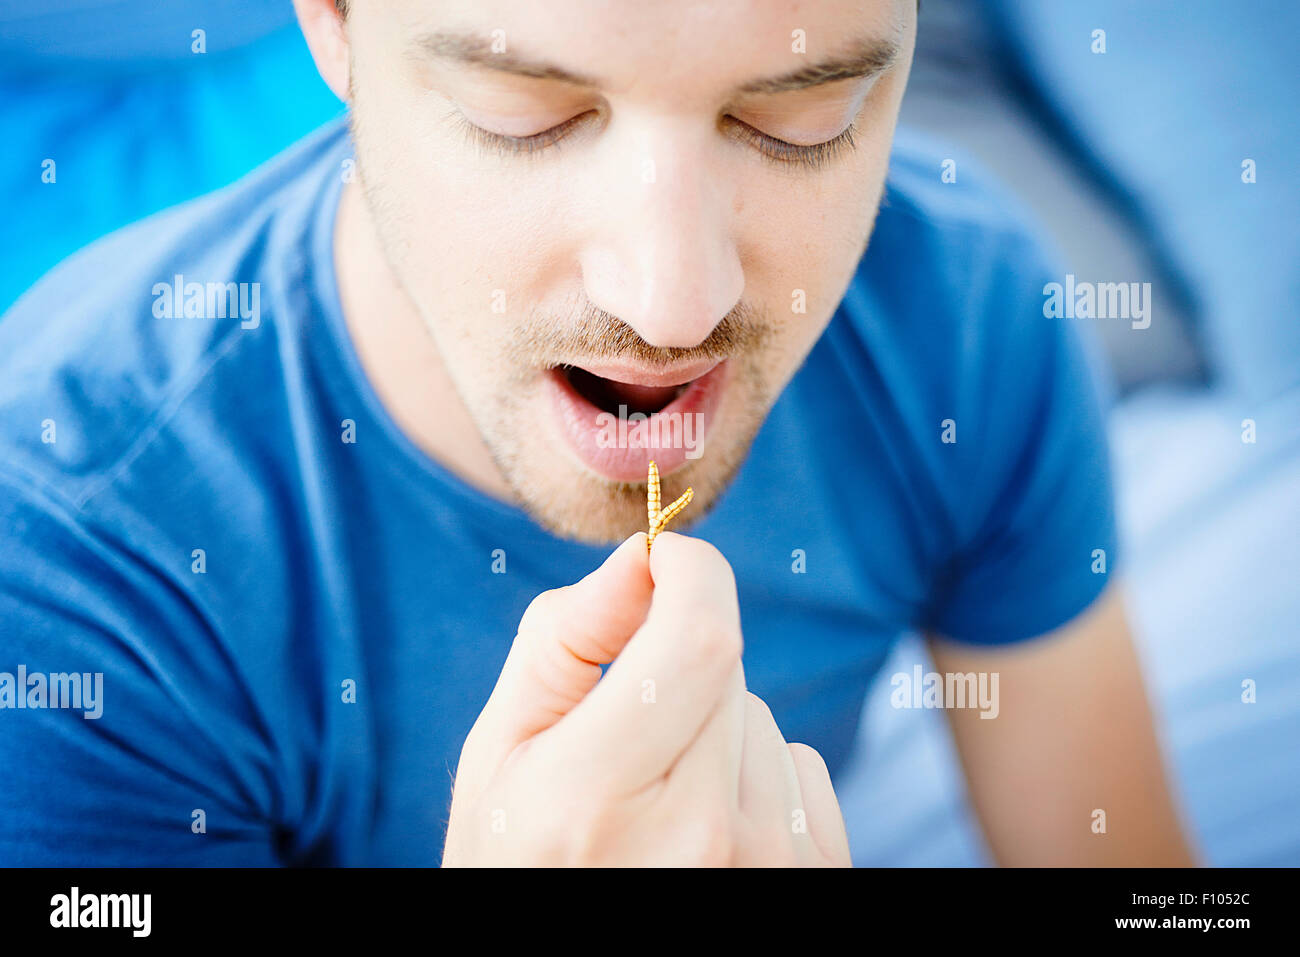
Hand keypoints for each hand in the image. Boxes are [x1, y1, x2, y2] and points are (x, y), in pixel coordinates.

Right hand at [442, 530, 850, 865]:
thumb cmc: (518, 856)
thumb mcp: (500, 750)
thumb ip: (564, 641)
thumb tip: (642, 555)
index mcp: (597, 797)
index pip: (697, 639)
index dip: (690, 572)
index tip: (664, 558)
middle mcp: (699, 839)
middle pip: (724, 665)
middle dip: (675, 657)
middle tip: (623, 721)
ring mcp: (768, 869)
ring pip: (758, 717)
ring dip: (714, 728)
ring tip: (658, 801)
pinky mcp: (817, 881)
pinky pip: (798, 766)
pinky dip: (755, 775)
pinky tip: (705, 829)